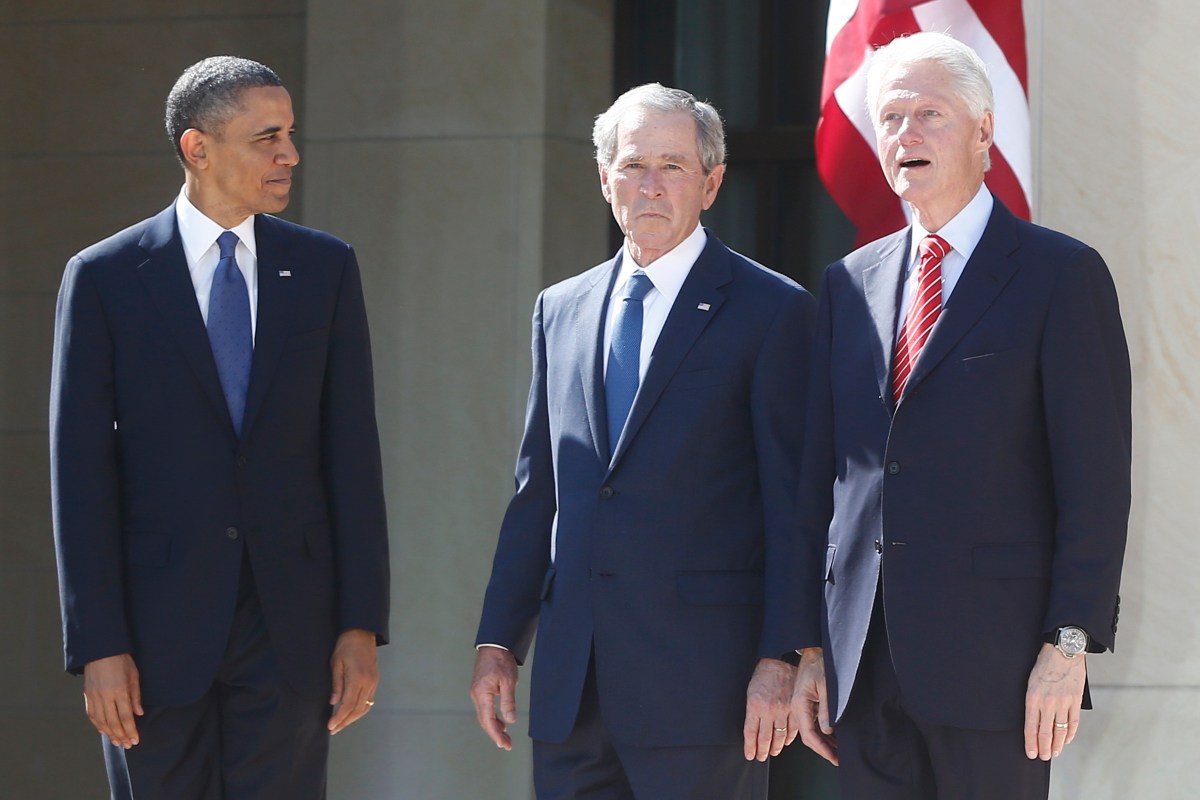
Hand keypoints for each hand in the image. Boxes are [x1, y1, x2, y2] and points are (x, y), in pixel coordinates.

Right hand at [83, 654, 142, 748]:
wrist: (101, 650)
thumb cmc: (122, 661)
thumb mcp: (134, 675)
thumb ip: (136, 696)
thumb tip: (139, 714)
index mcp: (119, 691)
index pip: (126, 717)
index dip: (131, 731)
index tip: (135, 740)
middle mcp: (105, 696)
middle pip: (113, 723)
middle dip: (121, 736)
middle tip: (127, 745)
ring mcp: (94, 697)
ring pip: (101, 721)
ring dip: (109, 734)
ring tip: (117, 741)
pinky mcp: (87, 696)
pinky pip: (92, 715)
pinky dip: (98, 725)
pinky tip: (104, 731)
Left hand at [328, 629, 378, 733]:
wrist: (362, 633)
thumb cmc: (346, 645)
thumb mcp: (336, 663)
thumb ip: (336, 684)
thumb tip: (333, 703)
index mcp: (358, 678)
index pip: (348, 705)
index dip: (339, 718)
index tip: (330, 726)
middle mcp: (369, 682)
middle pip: (357, 709)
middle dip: (345, 722)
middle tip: (333, 729)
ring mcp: (374, 682)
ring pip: (365, 707)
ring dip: (353, 718)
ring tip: (341, 724)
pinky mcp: (375, 680)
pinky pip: (369, 700)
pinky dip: (360, 709)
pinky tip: (351, 712)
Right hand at [469, 646, 518, 749]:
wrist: (494, 645)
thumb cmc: (501, 661)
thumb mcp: (509, 681)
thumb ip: (508, 701)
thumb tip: (510, 720)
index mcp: (482, 694)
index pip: (488, 720)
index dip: (496, 734)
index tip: (504, 744)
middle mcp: (476, 695)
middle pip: (484, 721)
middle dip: (495, 734)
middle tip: (507, 745)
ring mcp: (476, 693)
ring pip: (484, 716)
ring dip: (494, 727)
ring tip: (506, 738)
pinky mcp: (479, 690)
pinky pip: (484, 708)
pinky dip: (492, 718)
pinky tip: (501, 723)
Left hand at [743, 657, 797, 760]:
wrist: (778, 662)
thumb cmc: (763, 676)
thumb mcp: (750, 693)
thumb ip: (752, 712)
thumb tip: (752, 731)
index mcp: (754, 705)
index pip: (751, 733)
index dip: (750, 747)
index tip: (750, 755)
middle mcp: (769, 710)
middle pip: (765, 738)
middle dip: (762, 751)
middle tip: (761, 757)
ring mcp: (784, 710)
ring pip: (779, 736)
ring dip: (775, 747)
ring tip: (772, 753)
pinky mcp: (795, 708)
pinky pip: (793, 729)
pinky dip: (788, 738)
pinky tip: (785, 742)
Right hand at [791, 647, 837, 764]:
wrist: (814, 650)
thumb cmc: (819, 663)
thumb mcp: (826, 686)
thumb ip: (827, 709)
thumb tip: (827, 731)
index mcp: (799, 704)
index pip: (809, 735)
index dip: (822, 749)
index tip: (834, 758)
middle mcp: (798, 708)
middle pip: (809, 736)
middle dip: (824, 750)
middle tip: (838, 760)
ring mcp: (802, 707)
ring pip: (811, 732)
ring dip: (825, 744)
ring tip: (838, 753)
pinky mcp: (807, 704)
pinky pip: (813, 724)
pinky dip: (824, 734)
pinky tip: (834, 740)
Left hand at [1024, 643, 1085, 759]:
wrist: (1063, 651)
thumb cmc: (1044, 665)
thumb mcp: (1030, 682)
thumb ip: (1032, 701)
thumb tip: (1032, 720)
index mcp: (1032, 698)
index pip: (1030, 727)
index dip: (1030, 743)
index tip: (1031, 754)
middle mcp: (1047, 703)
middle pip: (1045, 733)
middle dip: (1043, 748)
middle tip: (1042, 758)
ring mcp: (1063, 703)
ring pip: (1060, 731)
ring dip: (1057, 745)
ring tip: (1053, 753)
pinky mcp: (1075, 701)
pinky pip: (1073, 722)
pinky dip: (1069, 734)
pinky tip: (1065, 741)